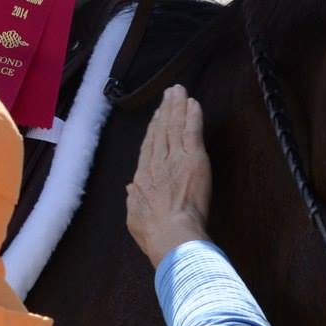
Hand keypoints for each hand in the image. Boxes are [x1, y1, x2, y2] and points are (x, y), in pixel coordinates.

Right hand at [126, 87, 211, 266]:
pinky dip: (192, 115)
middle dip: (165, 111)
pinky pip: (192, 131)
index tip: (157, 117)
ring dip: (177, 106)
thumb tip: (131, 188)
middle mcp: (157, 162)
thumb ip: (134, 200)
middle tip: (169, 94)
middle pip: (161, 131)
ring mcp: (175, 157)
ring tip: (179, 91)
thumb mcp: (135, 218)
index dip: (153, 130)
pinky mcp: (193, 157)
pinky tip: (193, 102)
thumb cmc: (154, 233)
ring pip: (174, 126)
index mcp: (143, 177)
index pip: (148, 147)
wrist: (171, 234)